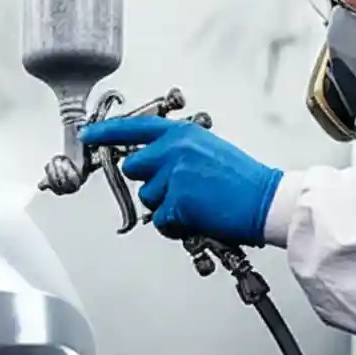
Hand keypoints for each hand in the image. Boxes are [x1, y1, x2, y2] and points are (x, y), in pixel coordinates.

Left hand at [78, 116, 282, 245]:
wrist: (267, 200)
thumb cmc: (244, 180)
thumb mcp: (209, 150)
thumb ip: (178, 152)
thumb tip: (153, 163)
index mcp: (182, 134)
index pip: (134, 128)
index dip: (106, 133)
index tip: (88, 136)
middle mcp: (174, 150)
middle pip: (134, 168)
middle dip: (151, 182)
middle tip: (178, 189)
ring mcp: (174, 175)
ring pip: (146, 198)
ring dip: (166, 207)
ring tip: (196, 204)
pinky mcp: (178, 202)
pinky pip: (161, 221)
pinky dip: (176, 226)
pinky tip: (197, 218)